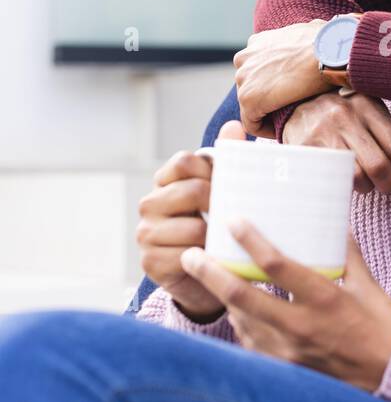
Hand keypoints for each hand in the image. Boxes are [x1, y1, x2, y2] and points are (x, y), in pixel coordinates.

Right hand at [136, 120, 246, 318]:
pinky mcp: (150, 263)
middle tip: (234, 218)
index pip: (185, 161)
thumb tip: (234, 125)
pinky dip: (207, 259)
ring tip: (225, 242)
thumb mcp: (223, 193)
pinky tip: (213, 260)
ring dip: (216, 238)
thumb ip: (228, 159)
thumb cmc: (216, 227)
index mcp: (165, 181)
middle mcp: (149, 204)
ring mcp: (146, 234)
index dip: (211, 171)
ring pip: (194, 227)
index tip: (225, 187)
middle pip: (193, 190)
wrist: (206, 277)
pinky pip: (187, 256)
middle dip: (219, 205)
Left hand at [179, 222, 390, 389]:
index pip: (278, 266)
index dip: (251, 241)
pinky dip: (242, 324)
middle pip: (242, 296)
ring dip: (223, 298)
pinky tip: (239, 311)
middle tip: (191, 254)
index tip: (232, 220)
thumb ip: (348, 254)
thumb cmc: (384, 329)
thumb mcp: (369, 286)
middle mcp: (302, 326)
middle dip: (210, 273)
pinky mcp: (286, 369)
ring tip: (210, 277)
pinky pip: (252, 344)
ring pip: (241, 320)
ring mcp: (289, 352)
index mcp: (325, 299)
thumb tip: (335, 224)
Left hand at [234, 21, 332, 136]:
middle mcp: (245, 58)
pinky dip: (266, 130)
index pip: (257, 72)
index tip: (289, 96)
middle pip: (251, 88)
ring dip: (268, 114)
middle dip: (269, 99)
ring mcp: (243, 78)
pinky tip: (283, 130)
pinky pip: (252, 123)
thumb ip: (300, 42)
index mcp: (257, 43)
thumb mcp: (309, 33)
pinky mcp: (249, 98)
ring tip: (288, 119)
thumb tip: (316, 40)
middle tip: (290, 109)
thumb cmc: (328, 44)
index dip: (273, 86)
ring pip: (250, 106)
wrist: (330, 52)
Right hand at [283, 92, 390, 199]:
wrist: (296, 105)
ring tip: (368, 184)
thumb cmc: (344, 115)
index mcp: (367, 105)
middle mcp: (345, 116)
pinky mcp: (306, 150)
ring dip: (368, 188)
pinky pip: (334, 180)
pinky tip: (349, 185)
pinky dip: (346, 189)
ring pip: (357, 176)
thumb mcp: (373, 118)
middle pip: (379, 164)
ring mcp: (323, 133)